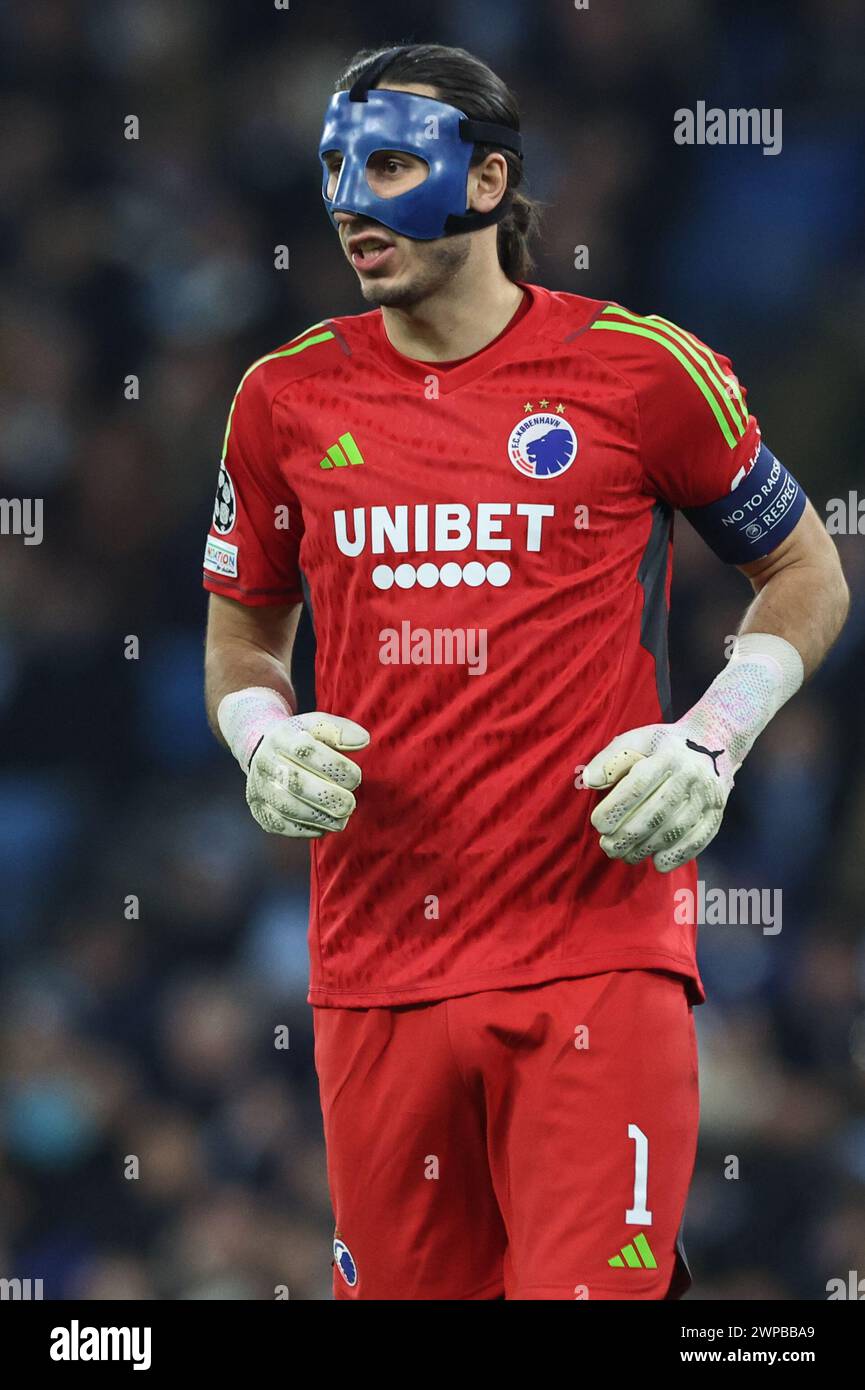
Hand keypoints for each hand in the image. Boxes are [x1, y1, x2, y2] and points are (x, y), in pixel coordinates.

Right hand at [246, 711, 369, 836]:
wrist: (262, 751)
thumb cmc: (299, 739)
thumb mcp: (316, 726)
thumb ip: (340, 731)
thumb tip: (363, 740)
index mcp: (281, 737)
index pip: (306, 750)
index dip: (333, 766)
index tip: (356, 777)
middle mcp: (265, 762)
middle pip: (294, 782)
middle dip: (327, 797)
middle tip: (350, 804)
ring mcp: (259, 787)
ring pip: (287, 807)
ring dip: (319, 817)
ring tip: (342, 818)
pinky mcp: (259, 810)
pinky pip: (281, 825)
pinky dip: (306, 830)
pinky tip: (324, 826)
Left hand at [583, 723, 734, 871]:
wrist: (713, 741)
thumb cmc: (662, 745)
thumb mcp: (636, 740)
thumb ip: (610, 759)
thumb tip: (590, 781)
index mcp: (667, 755)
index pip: (639, 785)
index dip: (617, 808)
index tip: (598, 824)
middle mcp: (691, 775)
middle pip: (657, 812)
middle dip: (629, 835)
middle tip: (608, 847)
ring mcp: (707, 795)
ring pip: (676, 829)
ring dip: (648, 848)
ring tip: (626, 856)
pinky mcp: (716, 812)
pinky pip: (699, 839)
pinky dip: (678, 855)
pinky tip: (658, 863)